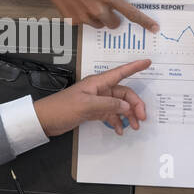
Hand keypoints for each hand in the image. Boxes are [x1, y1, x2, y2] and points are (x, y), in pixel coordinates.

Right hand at [28, 0, 160, 31]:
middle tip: (107, 9)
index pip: (131, 13)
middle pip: (114, 24)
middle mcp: (98, 9)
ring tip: (88, 3)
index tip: (153, 28)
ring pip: (99, 24)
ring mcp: (85, 16)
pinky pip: (85, 23)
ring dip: (98, 17)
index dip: (144, 22)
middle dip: (114, 19)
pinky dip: (84, 16)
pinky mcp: (74, 20)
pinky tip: (78, 4)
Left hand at [33, 59, 150, 136]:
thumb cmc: (61, 108)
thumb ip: (108, 104)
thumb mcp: (86, 106)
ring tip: (134, 127)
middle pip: (124, 94)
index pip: (120, 72)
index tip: (148, 62)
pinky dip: (117, 122)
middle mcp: (99, 90)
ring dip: (128, 115)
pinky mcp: (93, 111)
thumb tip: (126, 106)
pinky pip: (110, 114)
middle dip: (135, 105)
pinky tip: (120, 130)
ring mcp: (97, 101)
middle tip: (141, 118)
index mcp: (97, 83)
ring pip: (119, 105)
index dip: (135, 67)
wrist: (46, 120)